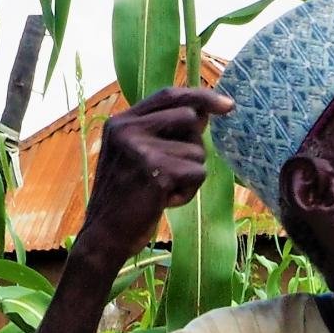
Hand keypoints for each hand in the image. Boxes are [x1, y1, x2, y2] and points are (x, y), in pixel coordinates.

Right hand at [70, 86, 233, 275]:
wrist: (104, 237)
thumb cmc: (125, 199)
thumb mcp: (136, 156)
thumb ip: (163, 132)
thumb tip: (204, 112)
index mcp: (121, 121)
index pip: (169, 95)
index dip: (202, 96)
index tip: (229, 105)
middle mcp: (128, 129)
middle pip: (190, 118)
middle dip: (193, 146)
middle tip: (172, 172)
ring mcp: (141, 149)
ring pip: (197, 150)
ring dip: (189, 176)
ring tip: (162, 192)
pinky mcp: (156, 172)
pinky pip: (197, 174)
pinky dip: (187, 193)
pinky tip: (164, 202)